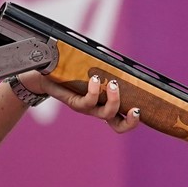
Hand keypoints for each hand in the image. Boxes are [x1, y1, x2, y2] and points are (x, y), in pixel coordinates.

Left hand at [22, 71, 140, 133]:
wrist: (47, 75)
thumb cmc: (74, 72)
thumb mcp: (94, 71)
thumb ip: (108, 69)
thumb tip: (123, 60)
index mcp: (106, 105)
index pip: (122, 120)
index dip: (133, 121)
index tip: (140, 110)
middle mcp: (97, 110)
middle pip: (117, 125)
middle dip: (130, 121)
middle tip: (135, 108)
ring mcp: (86, 108)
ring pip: (104, 114)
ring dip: (114, 99)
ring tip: (114, 84)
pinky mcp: (74, 102)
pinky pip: (87, 102)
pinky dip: (94, 90)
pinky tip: (96, 78)